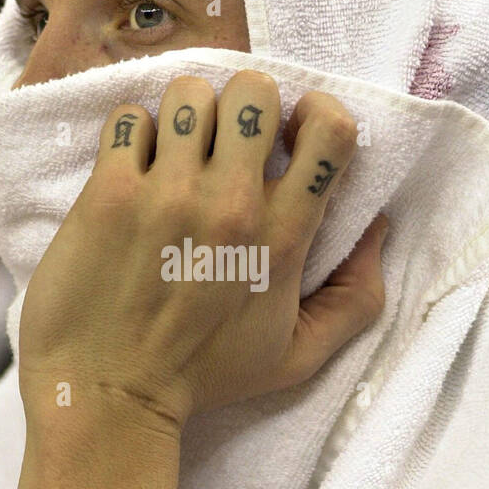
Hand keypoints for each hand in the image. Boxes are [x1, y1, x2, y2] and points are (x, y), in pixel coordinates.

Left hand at [18, 70, 387, 429]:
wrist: (108, 397)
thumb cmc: (202, 378)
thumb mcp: (297, 356)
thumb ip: (354, 299)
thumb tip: (381, 230)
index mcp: (283, 236)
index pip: (331, 129)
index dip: (315, 114)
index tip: (292, 135)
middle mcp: (231, 204)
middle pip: (255, 90)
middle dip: (243, 105)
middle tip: (224, 140)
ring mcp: (167, 193)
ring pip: (188, 93)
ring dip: (183, 115)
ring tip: (173, 151)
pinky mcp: (109, 193)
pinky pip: (128, 117)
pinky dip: (129, 135)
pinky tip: (130, 169)